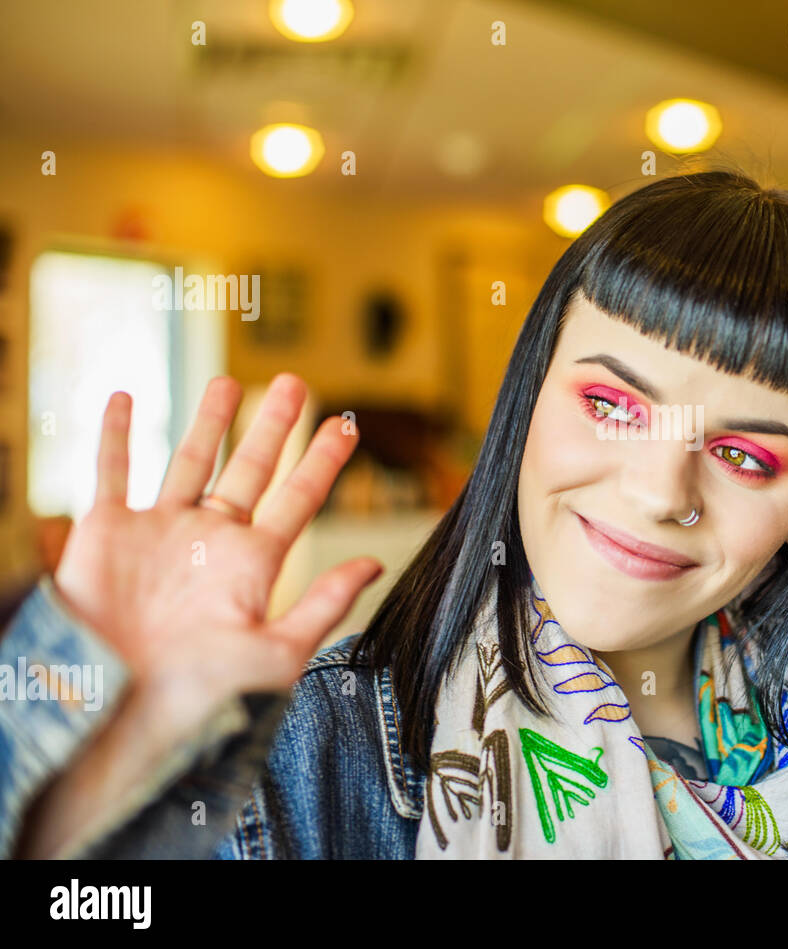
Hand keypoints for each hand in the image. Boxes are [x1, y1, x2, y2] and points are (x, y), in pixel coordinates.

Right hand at [52, 373, 382, 723]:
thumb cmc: (204, 693)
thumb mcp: (279, 651)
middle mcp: (212, 540)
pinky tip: (125, 398)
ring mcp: (161, 532)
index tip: (349, 426)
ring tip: (228, 381)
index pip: (299, 497)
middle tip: (295, 383)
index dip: (324, 461)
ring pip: (190, 461)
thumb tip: (376, 563)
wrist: (122, 707)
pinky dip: (116, 435)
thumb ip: (326, 605)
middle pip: (252, 468)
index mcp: (254, 563)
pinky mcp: (108, 532)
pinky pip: (112, 472)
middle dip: (274, 425)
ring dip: (208, 421)